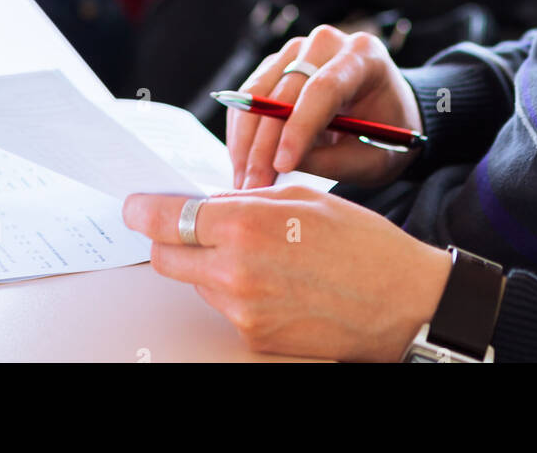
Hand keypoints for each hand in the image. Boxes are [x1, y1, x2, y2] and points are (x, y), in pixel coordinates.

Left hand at [122, 186, 451, 361]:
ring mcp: (242, 312)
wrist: (402, 301)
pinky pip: (224, 307)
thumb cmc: (363, 244)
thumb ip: (245, 199)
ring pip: (196, 282)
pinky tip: (272, 276)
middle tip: (190, 224)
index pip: (167, 219)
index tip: (135, 207)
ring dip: (208, 263)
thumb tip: (205, 203)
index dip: (144, 211)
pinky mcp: (254, 339)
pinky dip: (234, 288)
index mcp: (245, 226)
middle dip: (170, 237)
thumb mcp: (301, 198)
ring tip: (256, 249)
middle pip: (166, 257)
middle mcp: (235, 273)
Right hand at [227, 24, 422, 190]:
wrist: (386, 110)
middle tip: (254, 188)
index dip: (299, 127)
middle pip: (284, 91)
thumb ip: (331, 161)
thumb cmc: (386, 134)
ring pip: (257, 93)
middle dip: (265, 145)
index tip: (281, 166)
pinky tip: (244, 163)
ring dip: (245, 141)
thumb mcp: (373, 157)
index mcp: (364, 57)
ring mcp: (298, 50)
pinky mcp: (276, 63)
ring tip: (245, 183)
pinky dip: (242, 132)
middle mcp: (327, 43)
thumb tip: (279, 164)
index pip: (324, 87)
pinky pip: (249, 97)